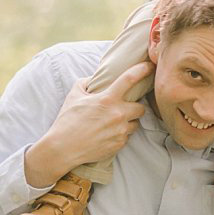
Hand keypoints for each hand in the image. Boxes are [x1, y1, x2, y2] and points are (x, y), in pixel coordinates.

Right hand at [23, 62, 151, 186]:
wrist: (63, 148)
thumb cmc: (67, 120)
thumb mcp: (73, 96)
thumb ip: (85, 83)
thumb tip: (93, 79)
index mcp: (107, 99)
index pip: (130, 79)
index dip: (142, 70)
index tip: (150, 66)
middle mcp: (118, 114)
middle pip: (141, 107)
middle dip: (135, 107)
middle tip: (124, 108)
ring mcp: (120, 131)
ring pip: (135, 124)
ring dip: (128, 122)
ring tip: (114, 123)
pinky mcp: (119, 144)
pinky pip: (127, 137)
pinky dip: (120, 135)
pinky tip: (108, 134)